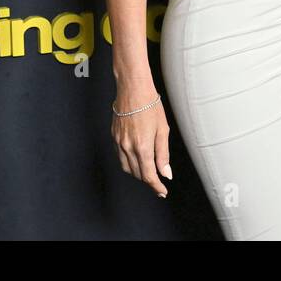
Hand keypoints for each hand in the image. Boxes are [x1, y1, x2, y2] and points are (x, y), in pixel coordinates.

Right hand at [111, 80, 172, 197]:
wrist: (132, 89)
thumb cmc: (150, 105)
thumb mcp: (162, 130)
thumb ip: (163, 154)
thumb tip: (166, 173)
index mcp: (142, 146)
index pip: (148, 175)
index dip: (156, 186)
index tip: (162, 191)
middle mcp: (128, 147)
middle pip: (137, 174)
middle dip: (148, 181)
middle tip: (158, 183)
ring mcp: (119, 142)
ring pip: (127, 167)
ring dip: (138, 174)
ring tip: (149, 172)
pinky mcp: (114, 137)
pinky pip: (121, 157)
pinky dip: (129, 163)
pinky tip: (137, 159)